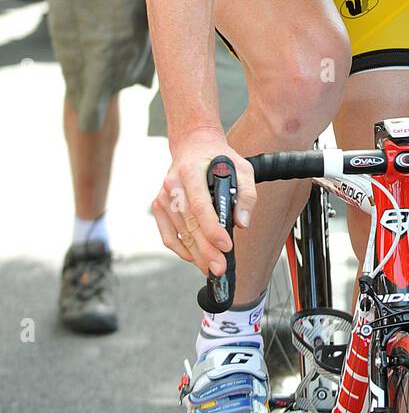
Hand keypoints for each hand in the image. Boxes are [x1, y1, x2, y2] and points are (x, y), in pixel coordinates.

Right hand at [152, 131, 256, 275]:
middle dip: (206, 249)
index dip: (211, 228)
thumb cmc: (218, 158)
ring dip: (195, 254)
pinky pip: (167, 234)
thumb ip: (246, 194)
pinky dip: (181, 249)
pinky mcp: (159, 205)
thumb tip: (242, 223)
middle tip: (220, 268)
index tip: (226, 246)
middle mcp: (173, 184)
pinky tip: (195, 258)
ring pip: (179, 233)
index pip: (199, 205)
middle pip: (189, 224)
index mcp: (192, 171)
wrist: (193, 145)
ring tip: (212, 268)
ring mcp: (163, 196)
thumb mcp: (242, 167)